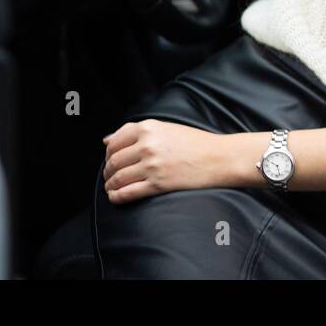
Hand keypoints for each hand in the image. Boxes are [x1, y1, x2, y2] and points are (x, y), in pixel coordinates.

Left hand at [101, 119, 227, 201]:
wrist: (219, 158)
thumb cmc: (196, 143)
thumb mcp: (165, 128)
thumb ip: (135, 132)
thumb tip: (106, 141)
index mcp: (148, 128)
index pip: (114, 142)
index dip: (108, 154)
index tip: (111, 160)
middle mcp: (147, 145)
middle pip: (113, 161)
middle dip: (108, 172)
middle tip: (110, 177)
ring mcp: (152, 165)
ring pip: (118, 178)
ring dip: (110, 185)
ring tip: (112, 188)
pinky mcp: (158, 184)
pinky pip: (127, 192)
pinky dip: (117, 197)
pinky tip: (116, 197)